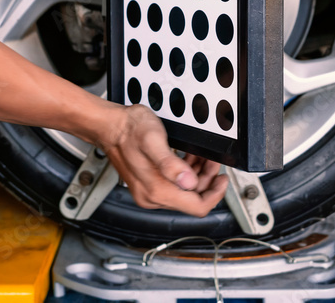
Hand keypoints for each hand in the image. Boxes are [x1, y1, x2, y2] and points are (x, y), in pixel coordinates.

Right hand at [98, 104, 227, 215]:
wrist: (111, 127)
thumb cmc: (129, 131)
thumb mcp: (153, 141)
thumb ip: (171, 163)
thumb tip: (189, 181)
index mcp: (157, 190)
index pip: (197, 207)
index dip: (215, 195)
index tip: (223, 181)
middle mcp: (152, 196)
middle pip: (192, 199)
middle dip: (207, 180)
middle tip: (212, 161)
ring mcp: (149, 192)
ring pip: (184, 192)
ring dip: (197, 175)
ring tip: (202, 156)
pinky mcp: (148, 184)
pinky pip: (174, 185)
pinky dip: (186, 173)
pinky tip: (188, 158)